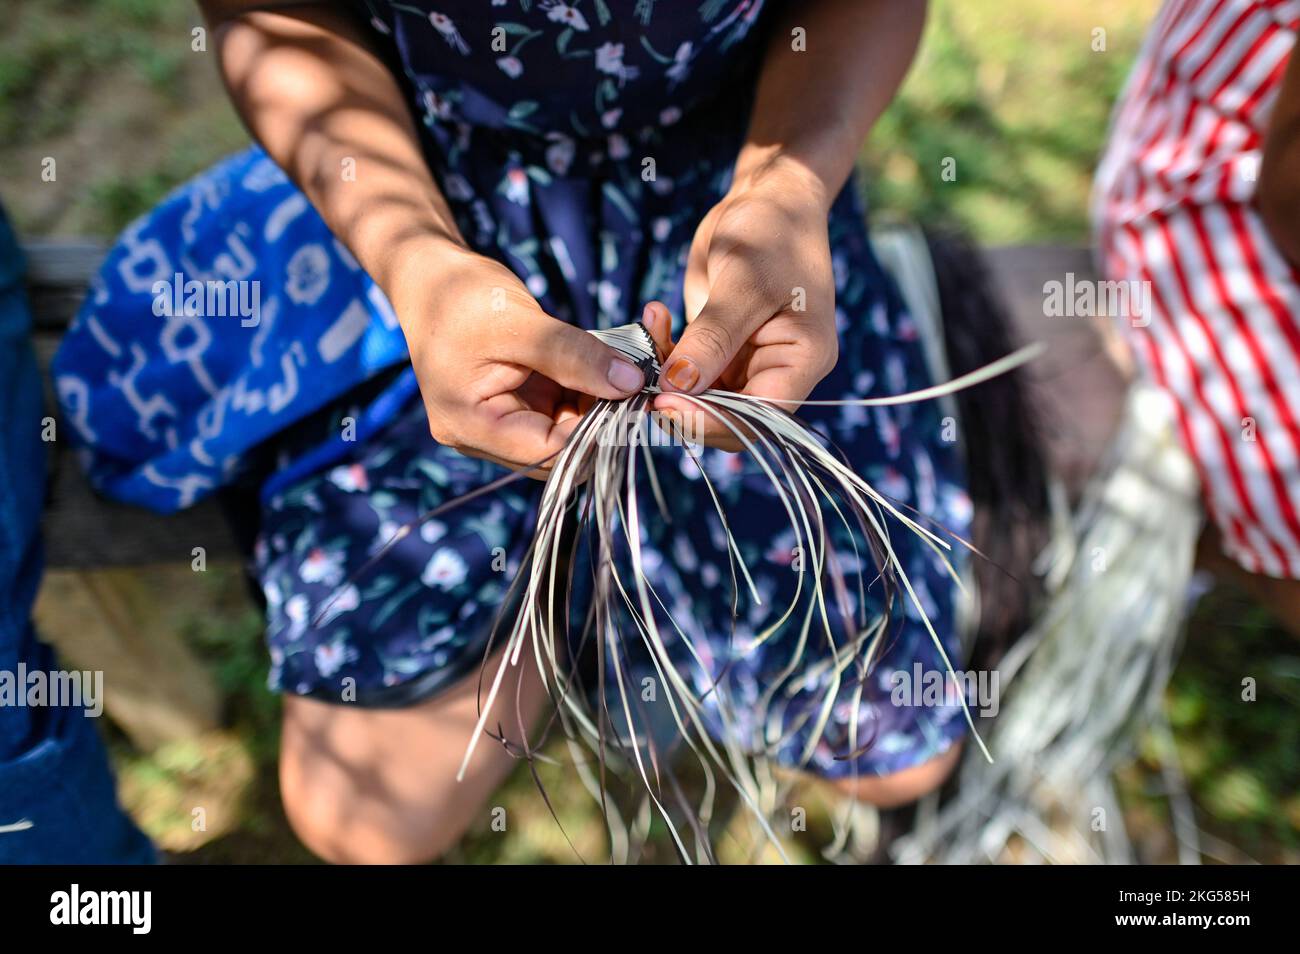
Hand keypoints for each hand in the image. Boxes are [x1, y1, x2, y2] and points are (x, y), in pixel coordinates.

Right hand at [393, 241, 647, 473]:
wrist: (430, 276)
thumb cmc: (459, 295)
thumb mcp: (518, 321)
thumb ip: (574, 355)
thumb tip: (632, 383)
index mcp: (472, 427)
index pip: (551, 453)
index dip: (599, 431)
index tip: (638, 394)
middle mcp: (484, 437)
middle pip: (564, 449)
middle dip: (607, 414)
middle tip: (645, 371)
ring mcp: (502, 423)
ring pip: (571, 429)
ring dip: (606, 398)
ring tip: (636, 354)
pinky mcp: (518, 405)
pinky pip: (566, 408)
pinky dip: (594, 385)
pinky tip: (617, 356)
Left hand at [654, 155, 837, 449]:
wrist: (768, 198)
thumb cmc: (772, 230)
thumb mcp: (743, 280)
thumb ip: (712, 337)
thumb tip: (678, 387)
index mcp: (803, 360)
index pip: (759, 417)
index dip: (711, 420)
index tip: (664, 404)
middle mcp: (779, 372)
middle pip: (726, 417)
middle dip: (681, 403)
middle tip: (639, 380)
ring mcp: (748, 364)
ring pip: (699, 398)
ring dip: (664, 375)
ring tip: (650, 325)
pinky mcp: (720, 352)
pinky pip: (685, 371)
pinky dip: (663, 351)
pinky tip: (654, 313)